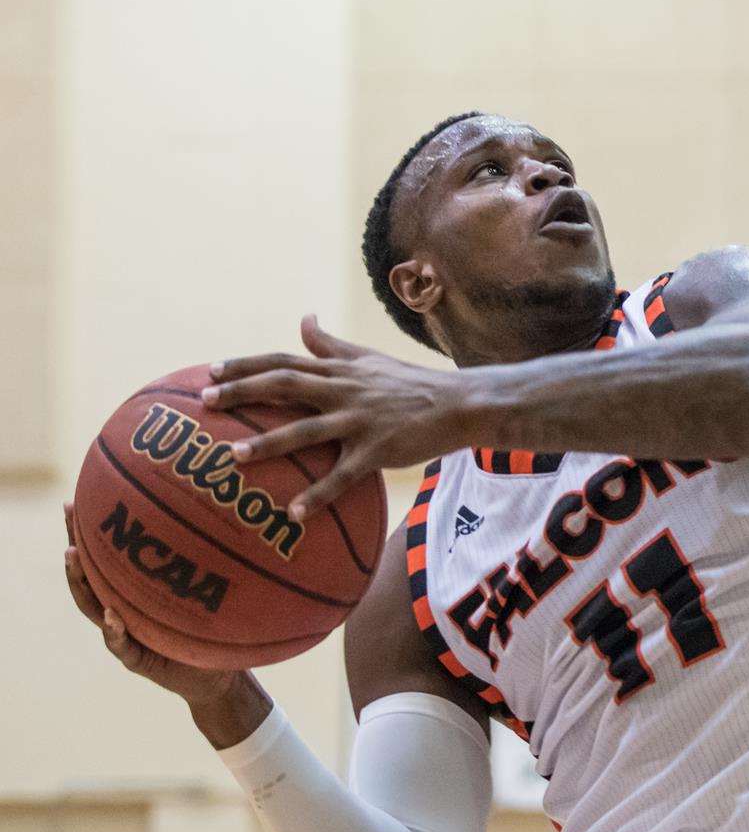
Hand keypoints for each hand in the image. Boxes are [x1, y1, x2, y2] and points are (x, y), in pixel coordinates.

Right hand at [63, 503, 243, 706]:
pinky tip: (111, 614)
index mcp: (131, 594)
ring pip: (93, 609)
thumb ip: (197, 564)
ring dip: (82, 584)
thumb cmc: (208, 628)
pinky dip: (115, 631)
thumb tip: (211, 515)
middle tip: (69, 523)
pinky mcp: (138, 660)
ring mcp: (125, 636)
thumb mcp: (201, 590)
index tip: (73, 502)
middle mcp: (121, 611)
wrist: (217, 674)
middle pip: (88, 579)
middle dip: (75, 552)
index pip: (102, 560)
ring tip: (74, 559)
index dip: (85, 534)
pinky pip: (122, 646)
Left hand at [204, 315, 476, 517]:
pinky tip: (294, 513)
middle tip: (205, 402)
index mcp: (340, 370)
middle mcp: (345, 390)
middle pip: (286, 385)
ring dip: (269, 442)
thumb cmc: (413, 383)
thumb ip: (332, 344)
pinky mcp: (379, 450)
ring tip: (234, 456)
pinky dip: (318, 494)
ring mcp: (361, 420)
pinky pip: (343, 475)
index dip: (246, 365)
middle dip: (242, 391)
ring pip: (307, 429)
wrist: (461, 403)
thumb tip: (303, 318)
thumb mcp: (370, 358)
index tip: (210, 371)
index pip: (285, 360)